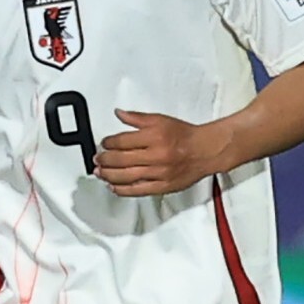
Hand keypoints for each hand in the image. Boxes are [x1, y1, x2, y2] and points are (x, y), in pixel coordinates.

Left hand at [94, 110, 225, 197]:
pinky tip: (114, 187)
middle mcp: (156, 155)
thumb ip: (137, 118)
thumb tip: (119, 113)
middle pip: (121, 160)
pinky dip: (123, 190)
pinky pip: (138, 190)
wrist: (205, 151)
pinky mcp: (163, 186)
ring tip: (100, 172)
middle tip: (97, 158)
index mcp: (154, 136)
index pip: (123, 141)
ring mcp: (159, 173)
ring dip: (109, 175)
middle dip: (105, 159)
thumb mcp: (160, 120)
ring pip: (126, 176)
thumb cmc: (184, 135)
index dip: (109, 143)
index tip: (104, 143)